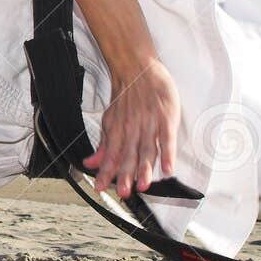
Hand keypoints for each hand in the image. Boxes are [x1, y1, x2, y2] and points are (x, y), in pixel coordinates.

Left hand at [81, 57, 180, 197]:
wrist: (136, 67)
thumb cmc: (125, 97)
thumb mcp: (110, 120)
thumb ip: (104, 144)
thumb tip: (91, 163)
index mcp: (117, 130)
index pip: (110, 155)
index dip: (106, 172)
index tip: (102, 188)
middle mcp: (132, 129)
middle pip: (129, 155)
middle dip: (126, 175)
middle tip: (124, 192)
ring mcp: (150, 123)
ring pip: (147, 149)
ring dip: (145, 168)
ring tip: (143, 185)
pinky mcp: (166, 117)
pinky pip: (167, 138)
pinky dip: (168, 153)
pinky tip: (168, 168)